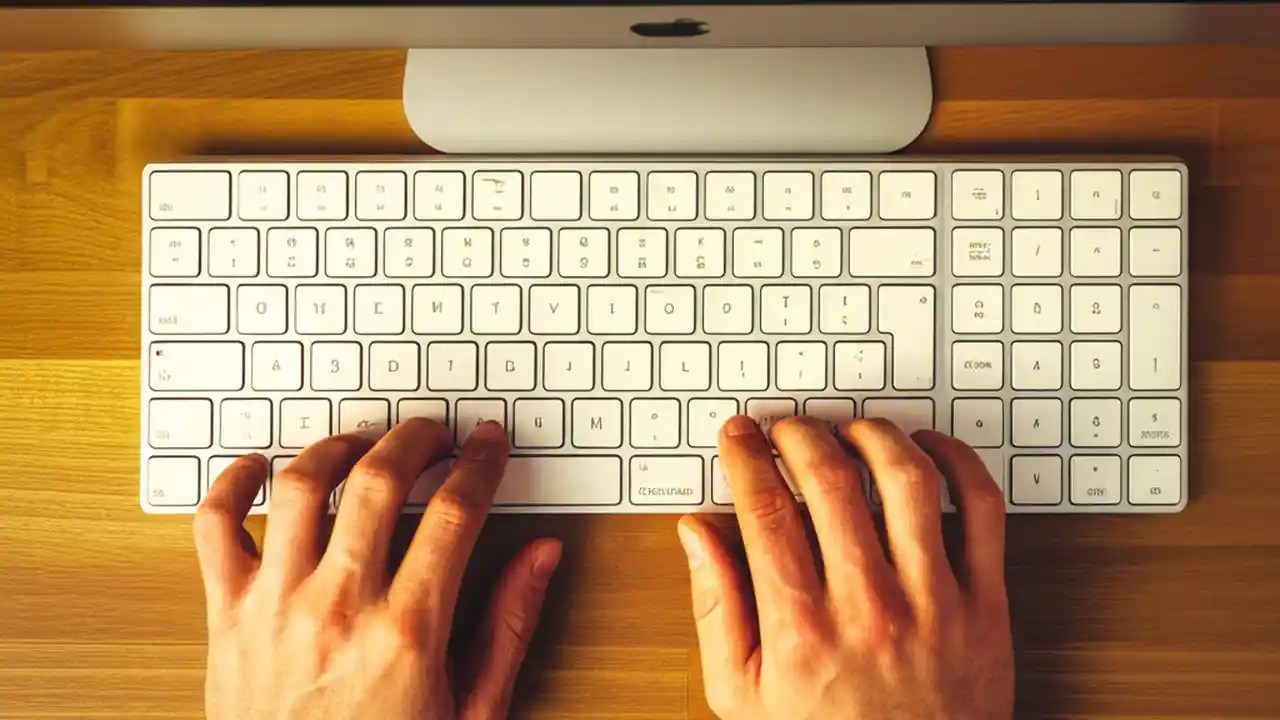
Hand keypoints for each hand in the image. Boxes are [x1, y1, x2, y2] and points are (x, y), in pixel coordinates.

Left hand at [195, 419, 560, 719]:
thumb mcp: (472, 711)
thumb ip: (507, 625)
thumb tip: (541, 556)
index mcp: (407, 634)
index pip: (455, 513)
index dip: (480, 463)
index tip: (488, 445)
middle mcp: (338, 609)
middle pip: (379, 481)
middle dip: (417, 438)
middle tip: (433, 433)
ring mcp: (276, 606)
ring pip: (301, 487)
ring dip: (338, 447)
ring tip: (363, 446)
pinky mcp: (227, 615)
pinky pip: (215, 527)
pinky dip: (232, 483)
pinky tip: (260, 468)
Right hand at [678, 416, 1012, 719]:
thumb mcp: (742, 693)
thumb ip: (715, 607)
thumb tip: (697, 533)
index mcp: (801, 628)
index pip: (765, 510)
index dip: (747, 456)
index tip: (740, 435)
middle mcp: (868, 606)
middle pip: (830, 481)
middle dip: (799, 436)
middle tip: (787, 428)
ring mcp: (933, 601)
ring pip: (905, 480)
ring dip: (872, 436)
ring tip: (850, 431)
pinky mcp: (985, 604)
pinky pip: (982, 511)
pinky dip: (958, 464)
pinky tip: (928, 449)